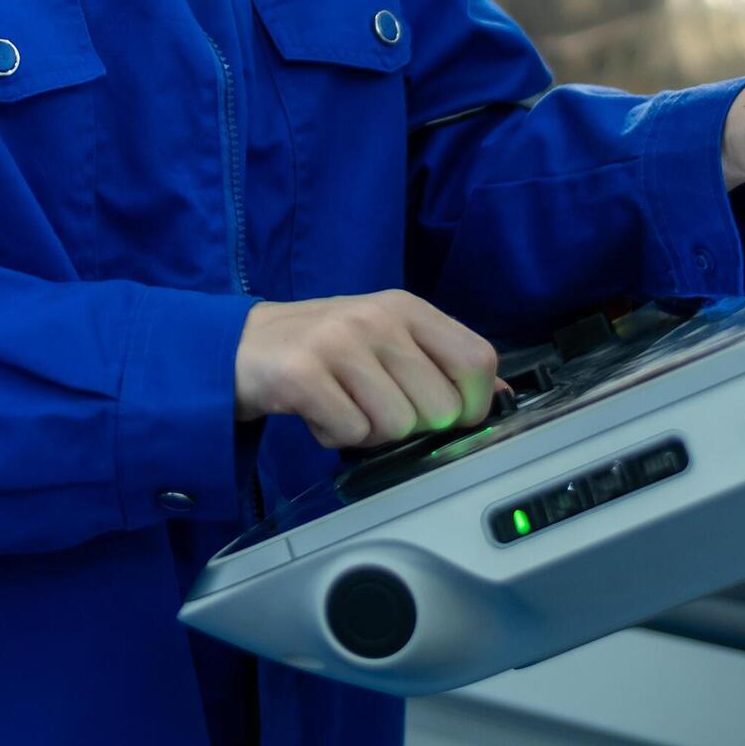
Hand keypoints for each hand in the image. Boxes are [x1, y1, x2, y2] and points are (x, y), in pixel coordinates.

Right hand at [235, 292, 500, 450]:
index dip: (473, 404)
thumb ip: (442, 363)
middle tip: (375, 407)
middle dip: (412, 425)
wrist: (243, 346)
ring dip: (370, 433)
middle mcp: (378, 318)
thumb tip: (501, 394)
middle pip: (440, 407)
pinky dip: (335, 437)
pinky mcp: (303, 373)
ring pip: (397, 425)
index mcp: (407, 308)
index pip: (477, 360)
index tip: (448, 417)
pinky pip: (350, 434)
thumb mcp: (389, 341)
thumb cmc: (327, 350)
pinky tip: (318, 413)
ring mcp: (339, 342)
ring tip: (343, 406)